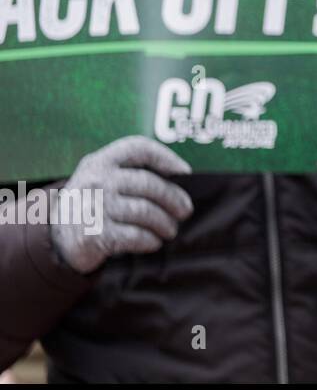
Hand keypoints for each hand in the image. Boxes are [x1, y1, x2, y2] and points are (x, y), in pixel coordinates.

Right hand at [50, 136, 193, 273]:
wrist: (58, 237)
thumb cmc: (94, 205)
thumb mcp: (103, 180)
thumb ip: (131, 175)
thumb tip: (179, 183)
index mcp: (100, 161)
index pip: (138, 148)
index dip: (166, 156)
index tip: (184, 172)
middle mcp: (96, 180)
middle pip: (149, 184)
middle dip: (174, 199)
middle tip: (185, 211)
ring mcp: (93, 207)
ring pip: (145, 212)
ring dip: (165, 223)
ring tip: (170, 229)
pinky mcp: (94, 234)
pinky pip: (134, 236)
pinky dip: (150, 240)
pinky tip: (153, 242)